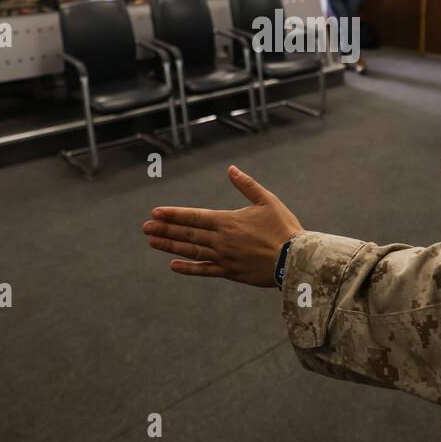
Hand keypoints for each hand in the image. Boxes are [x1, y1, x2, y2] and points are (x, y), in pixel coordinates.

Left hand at [143, 165, 302, 286]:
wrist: (295, 259)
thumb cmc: (284, 228)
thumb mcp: (267, 200)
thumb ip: (247, 185)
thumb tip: (231, 169)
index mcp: (228, 221)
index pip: (194, 216)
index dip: (173, 215)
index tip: (155, 213)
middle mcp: (221, 240)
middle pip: (187, 234)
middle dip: (165, 229)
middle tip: (145, 228)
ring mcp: (224, 258)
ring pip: (191, 251)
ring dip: (170, 245)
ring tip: (152, 242)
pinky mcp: (230, 272)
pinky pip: (204, 271)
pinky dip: (188, 268)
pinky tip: (173, 265)